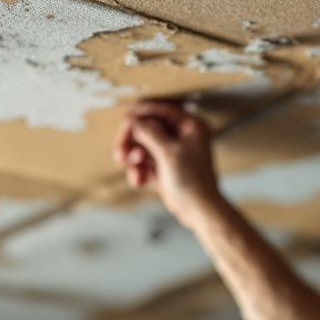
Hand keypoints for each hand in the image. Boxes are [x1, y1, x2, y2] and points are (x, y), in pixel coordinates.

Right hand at [114, 100, 224, 226]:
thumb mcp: (168, 152)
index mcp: (190, 126)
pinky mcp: (164, 166)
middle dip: (132, 141)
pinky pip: (144, 162)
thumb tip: (133, 119)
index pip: (161, 110)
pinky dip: (139, 170)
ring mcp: (172, 151)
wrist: (199, 210)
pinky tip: (139, 181)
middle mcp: (181, 135)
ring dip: (133, 157)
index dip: (140, 113)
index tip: (123, 119)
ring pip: (143, 146)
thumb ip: (149, 132)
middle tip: (120, 153)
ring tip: (132, 168)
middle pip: (148, 128)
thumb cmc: (193, 180)